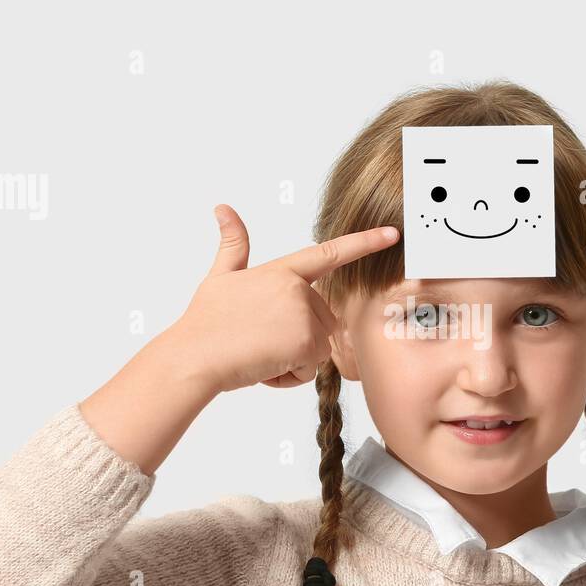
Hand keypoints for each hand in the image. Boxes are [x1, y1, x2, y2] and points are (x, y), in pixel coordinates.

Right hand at [166, 204, 399, 393]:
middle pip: (323, 320)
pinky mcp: (307, 341)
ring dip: (293, 360)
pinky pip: (312, 367)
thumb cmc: (205, 323)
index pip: (329, 253)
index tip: (392, 234)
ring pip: (319, 346)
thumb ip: (233, 244)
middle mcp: (297, 288)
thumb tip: (223, 208)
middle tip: (259, 343)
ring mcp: (303, 313)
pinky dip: (290, 376)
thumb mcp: (220, 277)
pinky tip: (264, 367)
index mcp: (281, 270)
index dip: (364, 242)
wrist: (194, 357)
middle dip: (298, 339)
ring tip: (259, 354)